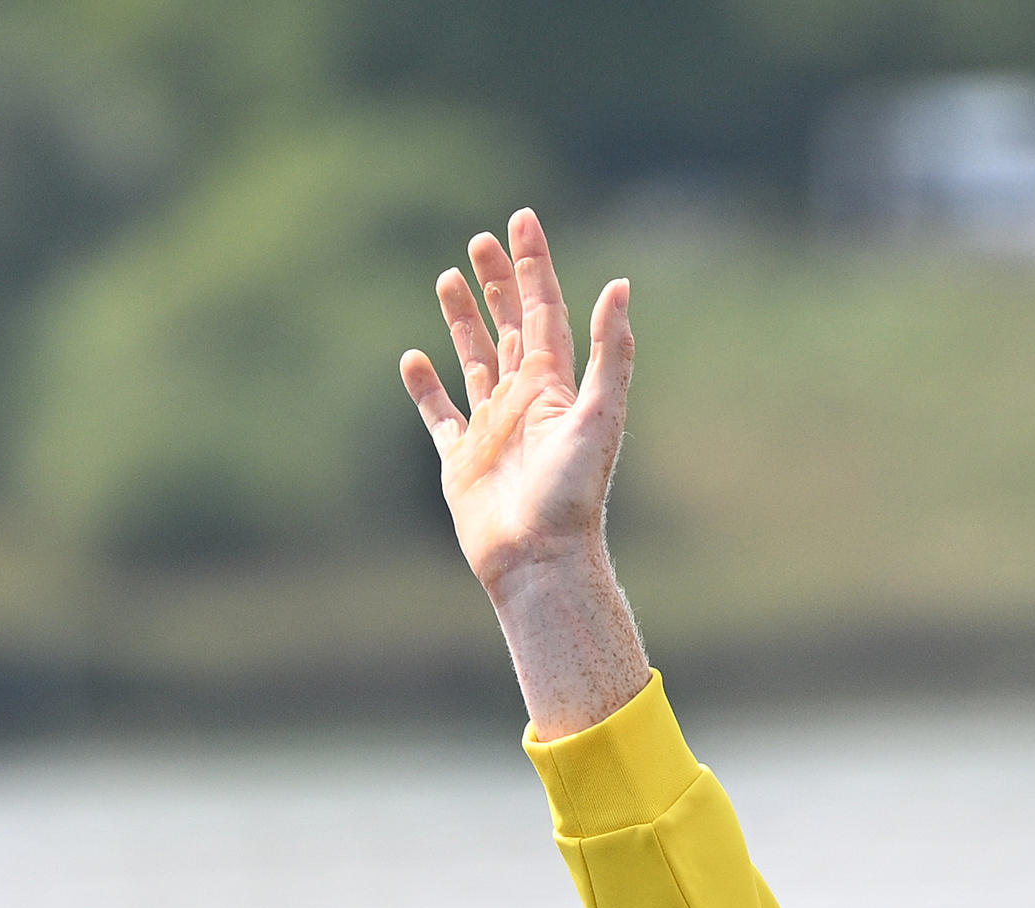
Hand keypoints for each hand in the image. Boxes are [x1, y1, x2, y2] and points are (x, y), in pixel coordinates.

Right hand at [401, 210, 631, 592]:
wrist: (541, 560)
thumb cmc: (572, 495)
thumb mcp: (599, 416)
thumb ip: (611, 352)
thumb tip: (621, 286)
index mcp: (556, 387)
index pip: (543, 311)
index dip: (534, 265)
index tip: (522, 219)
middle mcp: (525, 402)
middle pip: (508, 327)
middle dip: (497, 282)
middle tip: (480, 238)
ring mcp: (492, 429)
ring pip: (474, 360)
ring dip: (463, 320)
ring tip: (447, 278)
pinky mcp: (461, 460)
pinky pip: (439, 414)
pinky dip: (425, 387)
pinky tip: (413, 358)